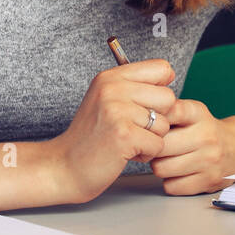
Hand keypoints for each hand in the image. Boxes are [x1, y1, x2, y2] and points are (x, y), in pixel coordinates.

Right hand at [53, 59, 177, 203]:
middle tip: (133, 128)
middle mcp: (112, 88)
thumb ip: (134, 86)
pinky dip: (145, 154)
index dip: (161, 89)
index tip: (146, 104)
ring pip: (164, 124)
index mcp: (110, 77)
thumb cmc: (90, 137)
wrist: (64, 166)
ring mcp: (117, 111)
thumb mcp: (106, 100)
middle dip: (158, 119)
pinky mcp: (124, 135)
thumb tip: (170, 74)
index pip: (162, 68)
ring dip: (150, 139)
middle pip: (168, 97)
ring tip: (126, 141)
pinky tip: (124, 152)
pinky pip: (158, 144)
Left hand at [150, 101, 234, 195]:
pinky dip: (170, 181)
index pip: (169, 112)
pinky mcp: (208, 181)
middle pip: (160, 146)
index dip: (153, 120)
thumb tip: (137, 116)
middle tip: (156, 147)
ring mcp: (208, 160)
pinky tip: (177, 172)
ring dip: (159, 166)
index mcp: (198, 113)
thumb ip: (166, 111)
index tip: (150, 124)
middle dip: (152, 148)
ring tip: (167, 159)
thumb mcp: (190, 112)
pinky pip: (171, 186)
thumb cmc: (204, 130)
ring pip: (161, 168)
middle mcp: (206, 136)